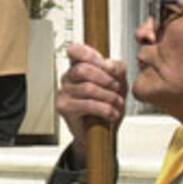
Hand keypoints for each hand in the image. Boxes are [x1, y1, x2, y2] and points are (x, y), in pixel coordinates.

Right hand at [55, 42, 127, 164]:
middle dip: (105, 79)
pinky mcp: (64, 107)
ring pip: (88, 88)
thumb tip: (109, 64)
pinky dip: (104, 109)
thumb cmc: (107, 106)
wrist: (103, 133)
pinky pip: (87, 104)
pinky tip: (111, 114)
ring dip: (108, 97)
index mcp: (79, 67)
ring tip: (116, 104)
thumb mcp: (119, 84)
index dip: (89, 54)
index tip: (104, 64)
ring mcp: (63, 92)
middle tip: (116, 88)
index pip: (75, 51)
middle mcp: (68, 77)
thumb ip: (117, 69)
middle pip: (83, 69)